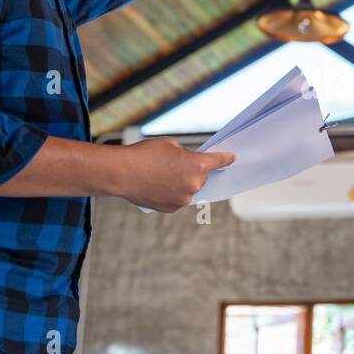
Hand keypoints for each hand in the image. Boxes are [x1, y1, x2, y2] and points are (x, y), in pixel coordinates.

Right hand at [112, 137, 235, 211]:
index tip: (232, 158)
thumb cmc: (144, 154)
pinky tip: (156, 185)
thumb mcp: (170, 145)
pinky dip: (171, 193)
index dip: (225, 158)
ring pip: (188, 189)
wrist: (121, 172)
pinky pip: (177, 199)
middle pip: (200, 177)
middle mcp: (194, 185)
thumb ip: (185, 155)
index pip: (217, 161)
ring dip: (180, 183)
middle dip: (191, 171)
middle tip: (172, 164)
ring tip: (159, 175)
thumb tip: (188, 163)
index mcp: (197, 166)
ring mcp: (183, 199)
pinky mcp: (172, 208)